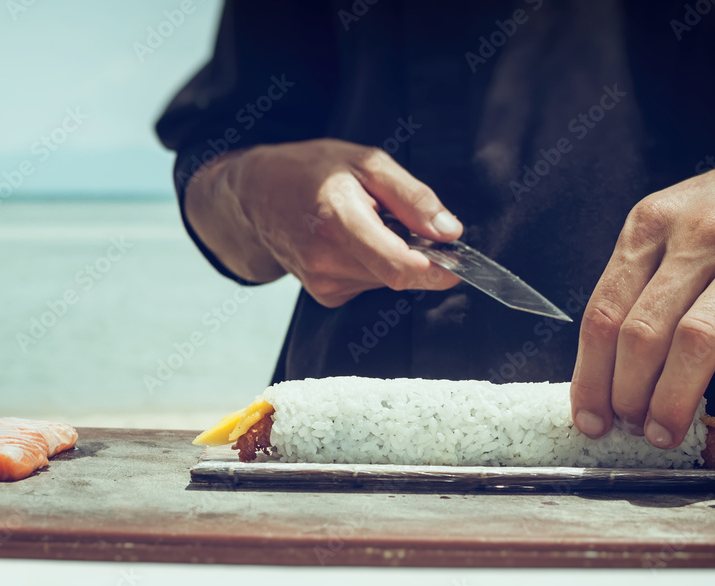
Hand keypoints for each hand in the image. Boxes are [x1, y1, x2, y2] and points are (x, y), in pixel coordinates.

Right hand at [185, 138, 461, 305]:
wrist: (254, 196)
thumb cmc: (310, 170)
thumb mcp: (366, 162)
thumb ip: (411, 197)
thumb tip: (450, 232)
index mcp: (338, 220)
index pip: (400, 266)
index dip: (438, 269)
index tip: (460, 263)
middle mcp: (327, 260)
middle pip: (399, 274)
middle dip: (416, 253)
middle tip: (401, 219)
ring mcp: (322, 282)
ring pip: (387, 280)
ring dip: (392, 256)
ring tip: (367, 223)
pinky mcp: (324, 294)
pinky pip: (370, 284)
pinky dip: (374, 264)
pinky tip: (353, 241)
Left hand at [570, 127, 714, 445]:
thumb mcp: (672, 221)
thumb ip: (639, 278)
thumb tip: (606, 364)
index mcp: (650, 226)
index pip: (602, 313)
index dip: (590, 376)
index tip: (589, 417)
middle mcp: (696, 236)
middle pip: (641, 331)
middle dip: (628, 394)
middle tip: (631, 430)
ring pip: (696, 340)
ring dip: (675, 399)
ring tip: (668, 433)